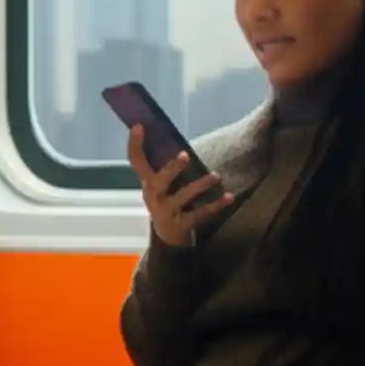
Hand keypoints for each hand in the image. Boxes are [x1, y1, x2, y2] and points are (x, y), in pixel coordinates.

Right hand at [128, 126, 232, 246]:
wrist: (168, 239)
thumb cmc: (166, 202)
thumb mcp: (159, 186)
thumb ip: (164, 166)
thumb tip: (175, 138)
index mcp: (147, 183)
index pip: (135, 161)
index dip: (135, 144)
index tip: (139, 126)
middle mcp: (153, 196)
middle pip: (158, 181)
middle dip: (172, 168)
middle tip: (186, 155)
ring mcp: (166, 212)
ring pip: (182, 197)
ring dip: (199, 185)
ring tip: (216, 176)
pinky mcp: (181, 224)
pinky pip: (200, 213)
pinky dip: (215, 205)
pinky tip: (229, 197)